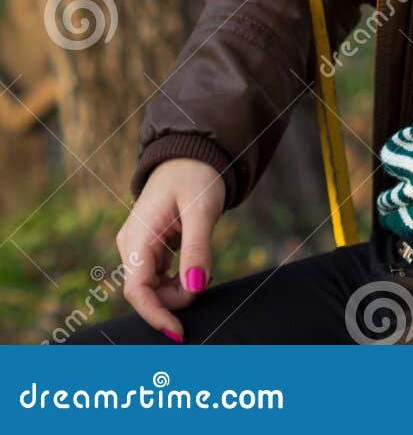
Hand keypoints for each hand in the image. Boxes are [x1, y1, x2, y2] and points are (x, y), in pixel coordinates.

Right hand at [115, 159, 224, 339]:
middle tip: (207, 280)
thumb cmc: (196, 176)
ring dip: (178, 291)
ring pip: (154, 288)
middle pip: (147, 293)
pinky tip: (195, 269)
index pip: (137, 290)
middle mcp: (131, 246)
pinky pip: (158, 278)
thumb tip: (195, 288)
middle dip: (175, 300)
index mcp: (137, 238)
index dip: (156, 315)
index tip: (179, 333)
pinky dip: (178, 282)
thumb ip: (197, 249)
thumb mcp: (201, 210)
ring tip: (205, 269)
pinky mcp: (148, 249)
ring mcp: (138, 248)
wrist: (190, 154)